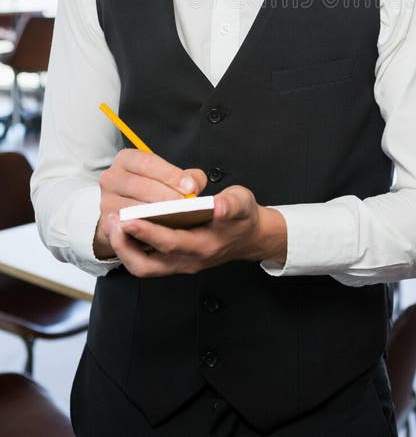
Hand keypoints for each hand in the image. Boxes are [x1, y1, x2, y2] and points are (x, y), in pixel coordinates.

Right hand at [93, 148, 206, 259]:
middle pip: (140, 186)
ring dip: (157, 216)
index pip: (148, 163)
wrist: (128, 212)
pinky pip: (127, 228)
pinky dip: (145, 230)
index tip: (189, 187)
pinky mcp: (107, 224)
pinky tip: (162, 230)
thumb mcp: (170, 177)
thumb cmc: (153, 190)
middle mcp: (112, 178)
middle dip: (167, 197)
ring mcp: (106, 201)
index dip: (170, 175)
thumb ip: (187, 177)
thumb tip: (193, 186)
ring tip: (177, 219)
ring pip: (133, 209)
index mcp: (127, 159)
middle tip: (186, 207)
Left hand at [109, 184, 287, 276]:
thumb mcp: (242, 202)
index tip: (128, 219)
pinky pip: (144, 262)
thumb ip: (231, 204)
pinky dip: (130, 249)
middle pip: (148, 264)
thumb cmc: (241, 216)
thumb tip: (219, 206)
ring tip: (112, 224)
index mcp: (205, 246)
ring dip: (124, 249)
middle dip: (126, 245)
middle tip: (112, 221)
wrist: (248, 237)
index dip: (148, 232)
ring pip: (142, 267)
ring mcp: (178, 265)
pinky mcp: (172, 262)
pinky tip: (121, 229)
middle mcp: (188, 261)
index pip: (171, 243)